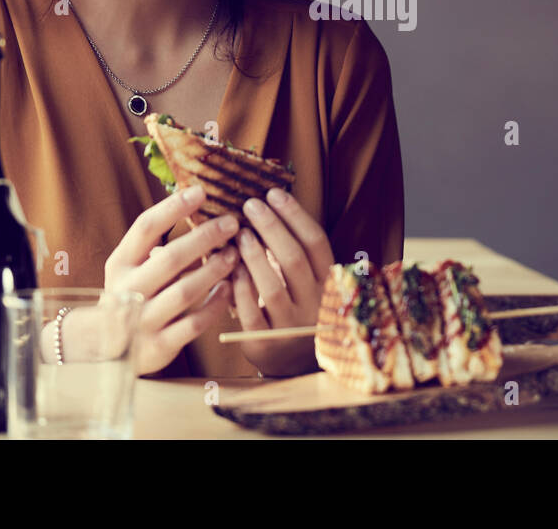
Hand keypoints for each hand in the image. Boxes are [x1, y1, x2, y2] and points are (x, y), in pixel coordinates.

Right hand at [101, 184, 240, 375]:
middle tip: (231, 223)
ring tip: (234, 255)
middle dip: (204, 238)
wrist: (106, 348)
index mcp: (120, 264)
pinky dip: (215, 305)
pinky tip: (229, 289)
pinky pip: (194, 323)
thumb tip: (200, 213)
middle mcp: (128, 291)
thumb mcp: (133, 268)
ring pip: (185, 291)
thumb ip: (158, 246)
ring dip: (214, 270)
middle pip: (170, 258)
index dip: (173, 207)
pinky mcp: (159, 346)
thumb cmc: (131, 295)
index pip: (145, 227)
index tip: (201, 191)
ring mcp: (142, 321)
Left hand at [230, 188, 334, 376]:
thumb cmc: (296, 307)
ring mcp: (290, 325)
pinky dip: (239, 289)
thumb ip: (293, 250)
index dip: (295, 215)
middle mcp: (314, 304)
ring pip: (272, 287)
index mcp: (328, 283)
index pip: (316, 242)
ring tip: (238, 234)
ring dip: (253, 256)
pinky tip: (229, 269)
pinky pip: (250, 313)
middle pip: (294, 260)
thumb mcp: (306, 280)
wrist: (294, 363)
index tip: (274, 193)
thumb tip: (267, 202)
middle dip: (271, 228)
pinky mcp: (265, 343)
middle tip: (250, 205)